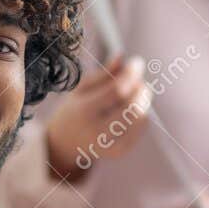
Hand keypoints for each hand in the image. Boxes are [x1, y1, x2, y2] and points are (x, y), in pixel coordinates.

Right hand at [44, 55, 150, 179]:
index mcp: (84, 111)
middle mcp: (97, 131)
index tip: (136, 62)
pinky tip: (135, 108)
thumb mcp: (82, 88)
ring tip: (138, 91)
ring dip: (143, 101)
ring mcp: (110, 145)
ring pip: (138, 119)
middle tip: (139, 79)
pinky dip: (142, 115)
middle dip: (139, 88)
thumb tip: (121, 55)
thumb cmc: (75, 109)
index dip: (130, 75)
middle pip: (131, 107)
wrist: (65, 143)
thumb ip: (103, 73)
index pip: (116, 91)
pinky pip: (139, 130)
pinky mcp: (119, 151)